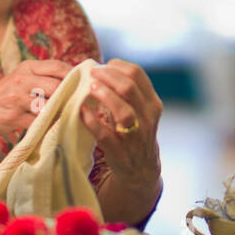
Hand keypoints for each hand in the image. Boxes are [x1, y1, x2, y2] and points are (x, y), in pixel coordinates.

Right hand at [0, 59, 72, 150]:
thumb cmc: (6, 96)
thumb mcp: (22, 79)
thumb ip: (44, 78)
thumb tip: (75, 83)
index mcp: (27, 68)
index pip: (57, 66)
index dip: (74, 76)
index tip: (85, 84)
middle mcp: (22, 80)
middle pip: (56, 86)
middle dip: (70, 95)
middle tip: (81, 104)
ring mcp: (17, 99)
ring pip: (49, 104)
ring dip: (61, 112)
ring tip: (70, 116)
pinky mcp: (15, 117)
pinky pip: (40, 122)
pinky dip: (50, 125)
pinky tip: (55, 126)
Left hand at [80, 59, 162, 187]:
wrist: (141, 168)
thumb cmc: (135, 132)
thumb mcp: (141, 110)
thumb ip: (128, 91)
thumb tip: (101, 69)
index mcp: (152, 103)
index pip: (136, 74)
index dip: (116, 66)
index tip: (101, 66)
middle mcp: (147, 117)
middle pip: (129, 88)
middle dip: (107, 76)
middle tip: (91, 73)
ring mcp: (135, 136)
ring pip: (123, 111)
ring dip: (104, 96)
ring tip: (89, 87)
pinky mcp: (119, 151)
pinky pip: (105, 135)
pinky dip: (92, 122)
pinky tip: (81, 111)